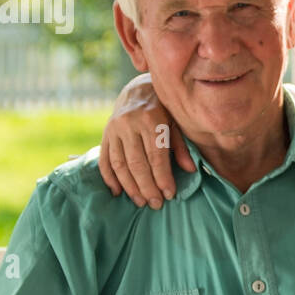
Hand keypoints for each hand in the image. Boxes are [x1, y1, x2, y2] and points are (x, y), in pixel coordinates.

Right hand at [98, 73, 193, 208]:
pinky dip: (110, 178)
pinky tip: (118, 192)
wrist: (138, 90)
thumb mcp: (176, 122)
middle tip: (155, 204)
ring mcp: (114, 129)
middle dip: (147, 187)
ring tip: (140, 201)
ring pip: (119, 164)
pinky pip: (104, 160)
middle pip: (137, 163)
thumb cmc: (164, 109)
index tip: (169, 195)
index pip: (156, 155)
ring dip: (130, 186)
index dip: (162, 177)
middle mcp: (129, 124)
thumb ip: (181, 146)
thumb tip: (190, 170)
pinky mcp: (105, 135)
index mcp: (150, 119)